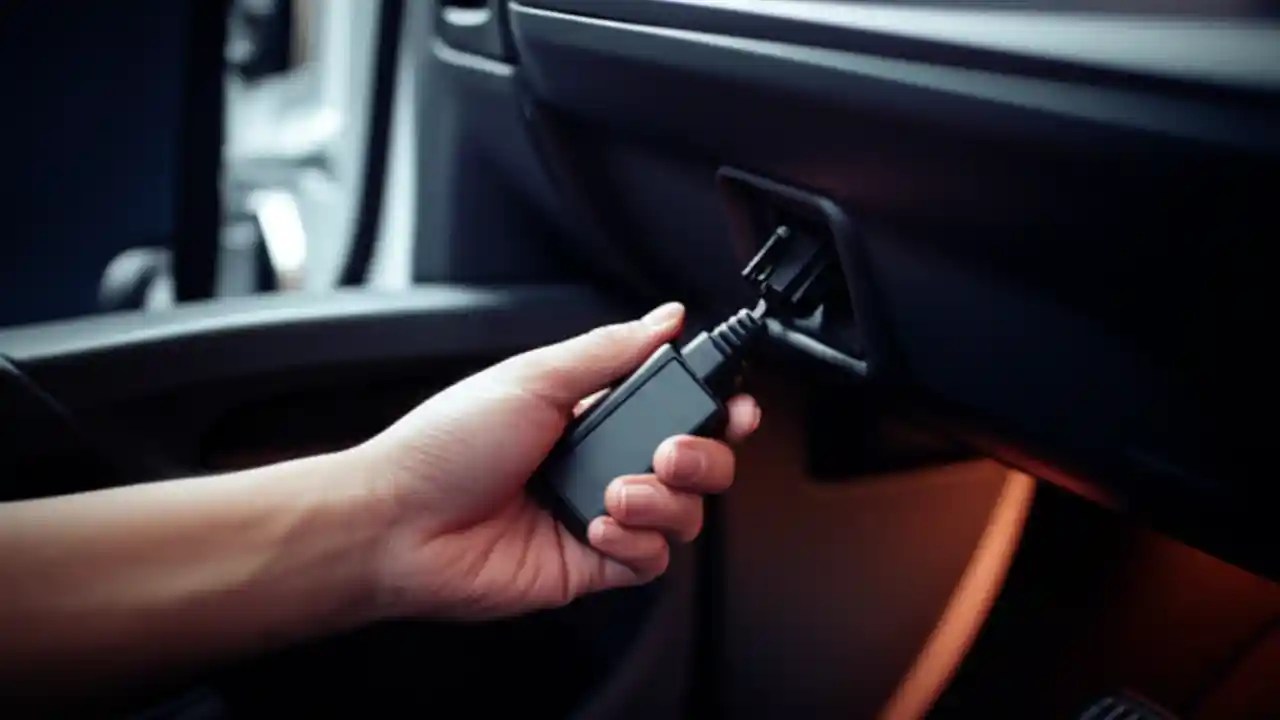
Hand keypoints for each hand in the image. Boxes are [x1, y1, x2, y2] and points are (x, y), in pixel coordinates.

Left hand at [356, 303, 760, 619]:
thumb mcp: (533, 377)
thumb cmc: (445, 445)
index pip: (676, 407)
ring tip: (616, 493)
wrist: (398, 522)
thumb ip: (610, 351)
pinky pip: (651, 560)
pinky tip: (600, 526)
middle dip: (703, 458)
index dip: (716, 408)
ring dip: (665, 502)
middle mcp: (602, 463)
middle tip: (672, 452)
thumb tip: (667, 317)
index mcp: (591, 411)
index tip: (736, 407)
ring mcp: (600, 515)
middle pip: (697, 463)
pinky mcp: (591, 565)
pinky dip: (639, 543)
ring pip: (684, 515)